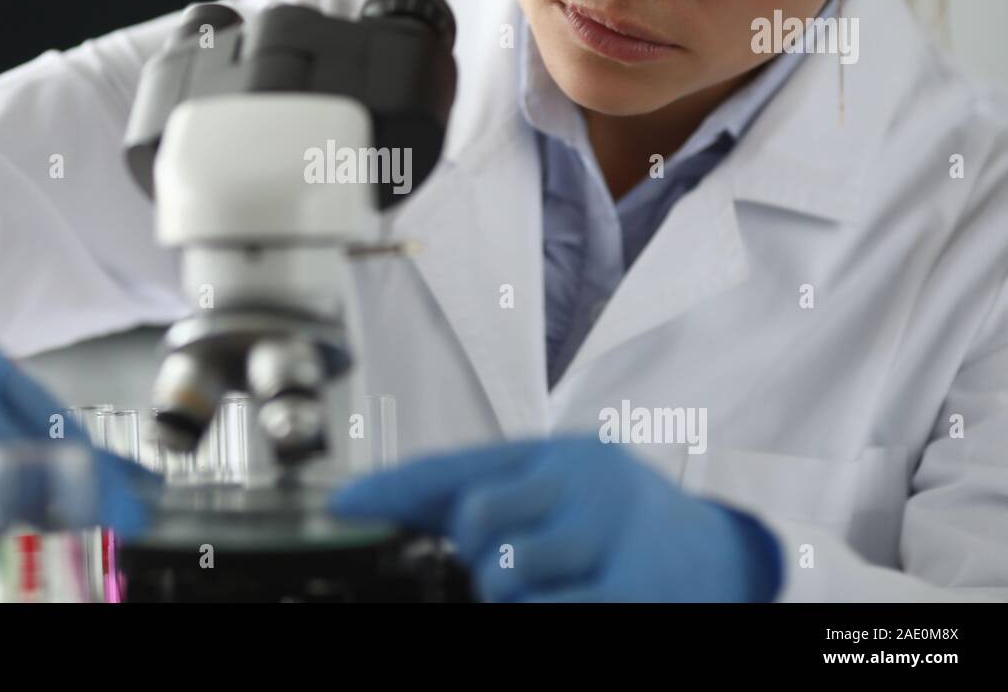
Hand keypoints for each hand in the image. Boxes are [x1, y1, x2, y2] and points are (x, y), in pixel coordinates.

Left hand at [329, 434, 783, 601]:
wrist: (725, 558)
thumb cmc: (622, 527)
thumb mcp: (562, 493)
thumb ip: (491, 496)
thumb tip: (394, 505)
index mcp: (556, 454)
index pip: (457, 464)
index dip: (392, 485)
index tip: (340, 504)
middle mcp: (581, 480)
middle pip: (475, 515)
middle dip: (474, 553)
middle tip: (500, 566)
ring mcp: (608, 532)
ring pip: (506, 572)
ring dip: (509, 594)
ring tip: (551, 585)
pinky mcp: (631, 589)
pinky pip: (550, 610)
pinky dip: (544, 610)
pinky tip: (567, 598)